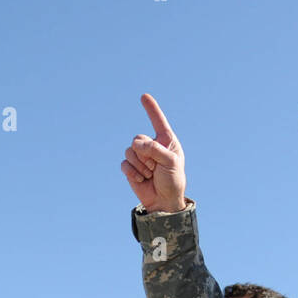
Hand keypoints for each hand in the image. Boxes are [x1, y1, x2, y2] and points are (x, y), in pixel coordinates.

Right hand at [121, 93, 187, 212]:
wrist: (164, 201)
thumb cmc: (172, 180)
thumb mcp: (170, 162)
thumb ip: (155, 149)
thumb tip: (136, 143)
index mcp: (165, 140)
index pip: (157, 121)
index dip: (151, 108)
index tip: (144, 96)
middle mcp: (151, 146)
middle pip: (138, 139)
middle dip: (145, 155)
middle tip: (156, 168)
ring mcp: (140, 157)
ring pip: (130, 151)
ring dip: (140, 165)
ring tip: (150, 174)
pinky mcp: (131, 168)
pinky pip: (125, 164)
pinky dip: (132, 173)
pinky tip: (141, 179)